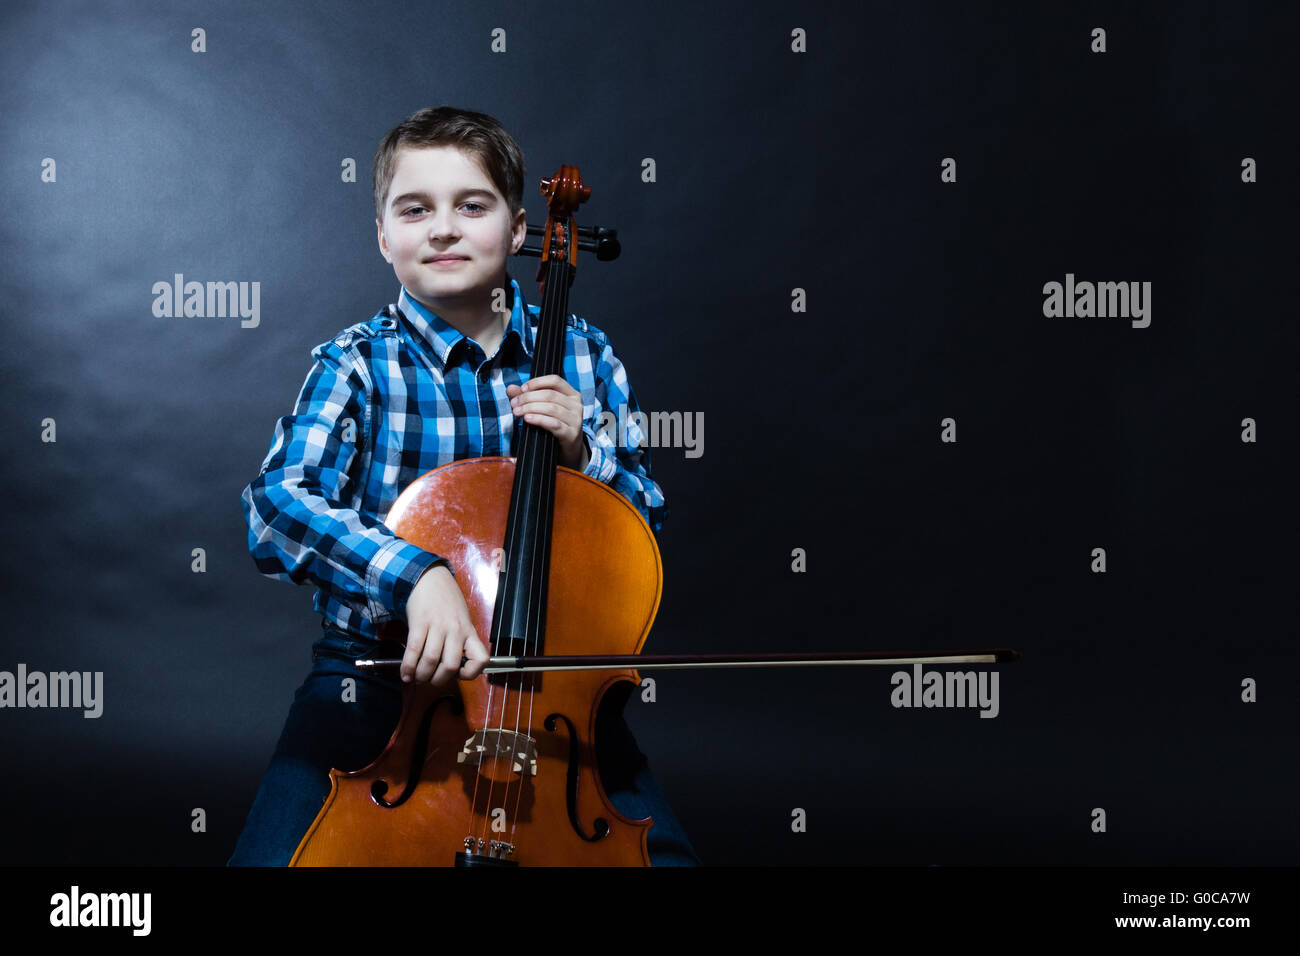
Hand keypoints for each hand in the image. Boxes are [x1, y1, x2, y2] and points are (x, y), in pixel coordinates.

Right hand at [400, 565, 488, 684]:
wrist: (429, 577)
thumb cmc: (446, 601)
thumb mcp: (461, 619)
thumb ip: (459, 640)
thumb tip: (449, 668)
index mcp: (468, 631)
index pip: (481, 659)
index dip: (470, 673)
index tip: (458, 674)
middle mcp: (456, 630)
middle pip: (450, 666)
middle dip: (438, 680)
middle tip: (430, 679)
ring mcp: (438, 626)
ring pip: (430, 661)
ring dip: (421, 675)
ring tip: (416, 677)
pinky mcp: (420, 623)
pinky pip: (414, 651)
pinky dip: (408, 666)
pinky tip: (405, 673)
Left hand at [507, 375, 588, 470]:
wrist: (567, 449)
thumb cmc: (555, 425)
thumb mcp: (542, 408)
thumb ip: (527, 396)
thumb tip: (511, 388)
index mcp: (571, 394)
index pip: (555, 380)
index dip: (537, 382)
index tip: (522, 389)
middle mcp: (576, 405)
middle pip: (550, 395)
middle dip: (528, 398)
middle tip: (514, 403)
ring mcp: (575, 420)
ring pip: (551, 408)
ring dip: (530, 408)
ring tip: (517, 412)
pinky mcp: (571, 433)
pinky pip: (553, 424)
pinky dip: (539, 419)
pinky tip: (527, 419)